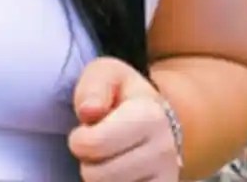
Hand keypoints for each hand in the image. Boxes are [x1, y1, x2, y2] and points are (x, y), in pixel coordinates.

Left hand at [68, 57, 180, 181]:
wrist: (160, 121)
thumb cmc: (123, 95)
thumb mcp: (105, 75)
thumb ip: (93, 87)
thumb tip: (89, 112)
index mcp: (150, 116)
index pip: (93, 145)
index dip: (79, 139)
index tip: (87, 129)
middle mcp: (164, 150)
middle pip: (96, 176)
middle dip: (87, 161)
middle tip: (98, 146)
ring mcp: (167, 176)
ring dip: (99, 177)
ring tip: (109, 158)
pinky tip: (119, 172)